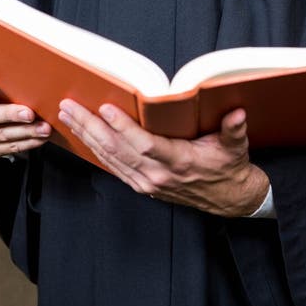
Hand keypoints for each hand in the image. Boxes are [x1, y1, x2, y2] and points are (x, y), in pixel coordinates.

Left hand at [58, 100, 269, 216]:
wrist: (230, 198)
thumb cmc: (229, 167)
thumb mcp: (236, 147)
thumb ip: (234, 130)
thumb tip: (237, 114)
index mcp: (179, 162)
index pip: (145, 145)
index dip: (124, 128)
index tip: (106, 108)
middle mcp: (158, 175)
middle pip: (117, 150)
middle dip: (91, 127)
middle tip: (69, 106)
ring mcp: (147, 183)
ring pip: (110, 159)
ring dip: (86, 136)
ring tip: (68, 115)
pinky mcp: (142, 185)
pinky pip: (113, 167)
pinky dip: (95, 150)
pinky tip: (82, 136)